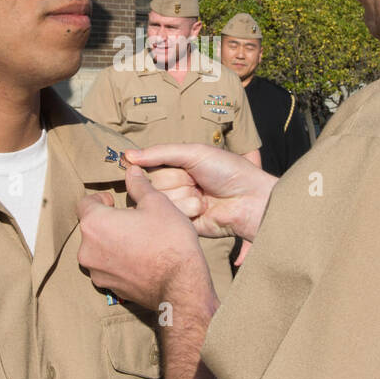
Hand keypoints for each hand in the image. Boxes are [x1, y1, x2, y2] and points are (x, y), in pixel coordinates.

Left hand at [77, 167, 215, 312]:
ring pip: (98, 249)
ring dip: (112, 242)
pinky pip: (107, 268)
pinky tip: (139, 259)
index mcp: (94, 223)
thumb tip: (131, 170)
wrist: (180, 284)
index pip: (84, 203)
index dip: (100, 199)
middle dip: (107, 222)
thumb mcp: (157, 203)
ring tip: (137, 241)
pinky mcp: (107, 287)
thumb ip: (138, 185)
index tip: (115, 201)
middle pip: (91, 228)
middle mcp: (87, 249)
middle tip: (131, 221)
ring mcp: (96, 271)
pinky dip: (118, 261)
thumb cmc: (169, 240)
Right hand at [124, 144, 277, 242]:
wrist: (251, 199)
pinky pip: (171, 217)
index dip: (159, 166)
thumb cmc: (229, 171)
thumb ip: (161, 153)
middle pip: (154, 184)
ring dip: (184, 197)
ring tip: (204, 197)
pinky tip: (204, 210)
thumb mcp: (195, 153)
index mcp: (178, 167)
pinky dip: (187, 211)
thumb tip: (127, 155)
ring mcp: (180, 206)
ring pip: (161, 201)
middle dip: (176, 181)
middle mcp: (176, 187)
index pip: (150, 166)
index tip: (177, 167)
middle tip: (197, 182)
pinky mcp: (185, 225)